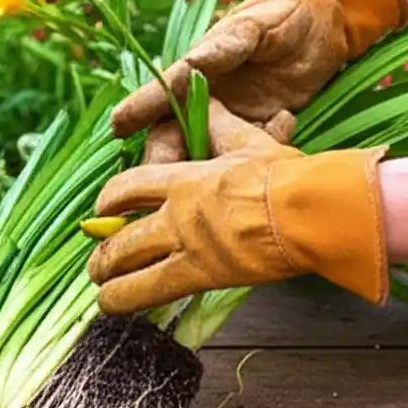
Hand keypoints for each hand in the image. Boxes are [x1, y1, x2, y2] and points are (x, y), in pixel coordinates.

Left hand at [88, 100, 389, 314]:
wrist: (310, 210)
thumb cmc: (289, 176)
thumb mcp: (250, 141)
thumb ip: (223, 126)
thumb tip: (212, 101)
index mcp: (185, 178)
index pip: (128, 186)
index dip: (108, 199)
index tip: (103, 208)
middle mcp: (176, 211)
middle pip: (120, 231)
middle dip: (102, 249)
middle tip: (96, 260)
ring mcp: (185, 244)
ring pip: (125, 263)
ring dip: (106, 277)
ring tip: (101, 287)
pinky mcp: (200, 273)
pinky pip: (148, 290)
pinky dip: (124, 300)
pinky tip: (113, 306)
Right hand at [111, 0, 406, 155]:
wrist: (328, 25)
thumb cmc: (286, 14)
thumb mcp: (257, 24)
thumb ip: (226, 45)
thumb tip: (191, 62)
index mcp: (200, 68)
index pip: (164, 92)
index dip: (140, 109)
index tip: (118, 126)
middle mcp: (208, 98)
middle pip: (177, 137)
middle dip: (171, 162)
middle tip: (174, 183)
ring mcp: (232, 118)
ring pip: (210, 154)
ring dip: (221, 163)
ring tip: (247, 148)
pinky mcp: (258, 130)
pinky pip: (248, 154)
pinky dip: (264, 147)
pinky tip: (286, 119)